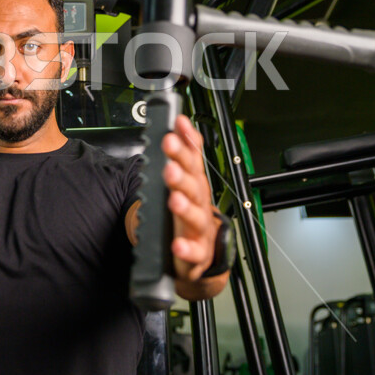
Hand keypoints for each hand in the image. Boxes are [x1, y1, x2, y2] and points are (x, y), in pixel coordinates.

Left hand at [162, 115, 219, 281]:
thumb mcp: (187, 180)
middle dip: (182, 175)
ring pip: (194, 216)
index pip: (192, 159)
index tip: (177, 128)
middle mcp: (200, 202)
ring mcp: (200, 227)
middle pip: (193, 186)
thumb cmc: (192, 210)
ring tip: (174, 199)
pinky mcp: (198, 252)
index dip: (187, 142)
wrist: (204, 250)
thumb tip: (180, 122)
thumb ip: (184, 152)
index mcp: (196, 182)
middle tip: (170, 167)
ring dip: (184, 207)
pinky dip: (186, 249)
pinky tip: (178, 245)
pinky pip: (193, 252)